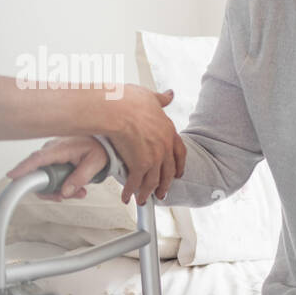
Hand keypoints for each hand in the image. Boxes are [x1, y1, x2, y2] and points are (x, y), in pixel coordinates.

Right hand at [7, 136, 109, 200]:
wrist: (101, 141)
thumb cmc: (98, 147)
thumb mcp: (95, 163)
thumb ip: (80, 177)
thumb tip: (66, 191)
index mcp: (60, 148)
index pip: (37, 158)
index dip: (23, 168)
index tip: (12, 176)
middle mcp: (51, 150)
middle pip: (39, 175)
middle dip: (52, 190)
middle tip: (69, 196)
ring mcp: (50, 155)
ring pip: (44, 179)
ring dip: (59, 189)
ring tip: (78, 191)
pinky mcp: (52, 160)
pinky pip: (49, 177)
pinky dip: (59, 185)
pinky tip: (73, 188)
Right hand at [107, 85, 185, 204]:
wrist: (116, 109)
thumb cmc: (129, 101)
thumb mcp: (151, 97)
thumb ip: (161, 99)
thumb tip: (170, 95)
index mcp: (168, 130)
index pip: (180, 152)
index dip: (179, 165)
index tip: (177, 173)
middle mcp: (164, 146)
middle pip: (168, 171)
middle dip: (165, 185)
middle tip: (161, 194)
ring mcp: (153, 158)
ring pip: (153, 181)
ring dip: (148, 193)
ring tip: (143, 199)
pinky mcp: (139, 165)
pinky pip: (135, 183)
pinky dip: (130, 192)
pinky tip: (126, 197)